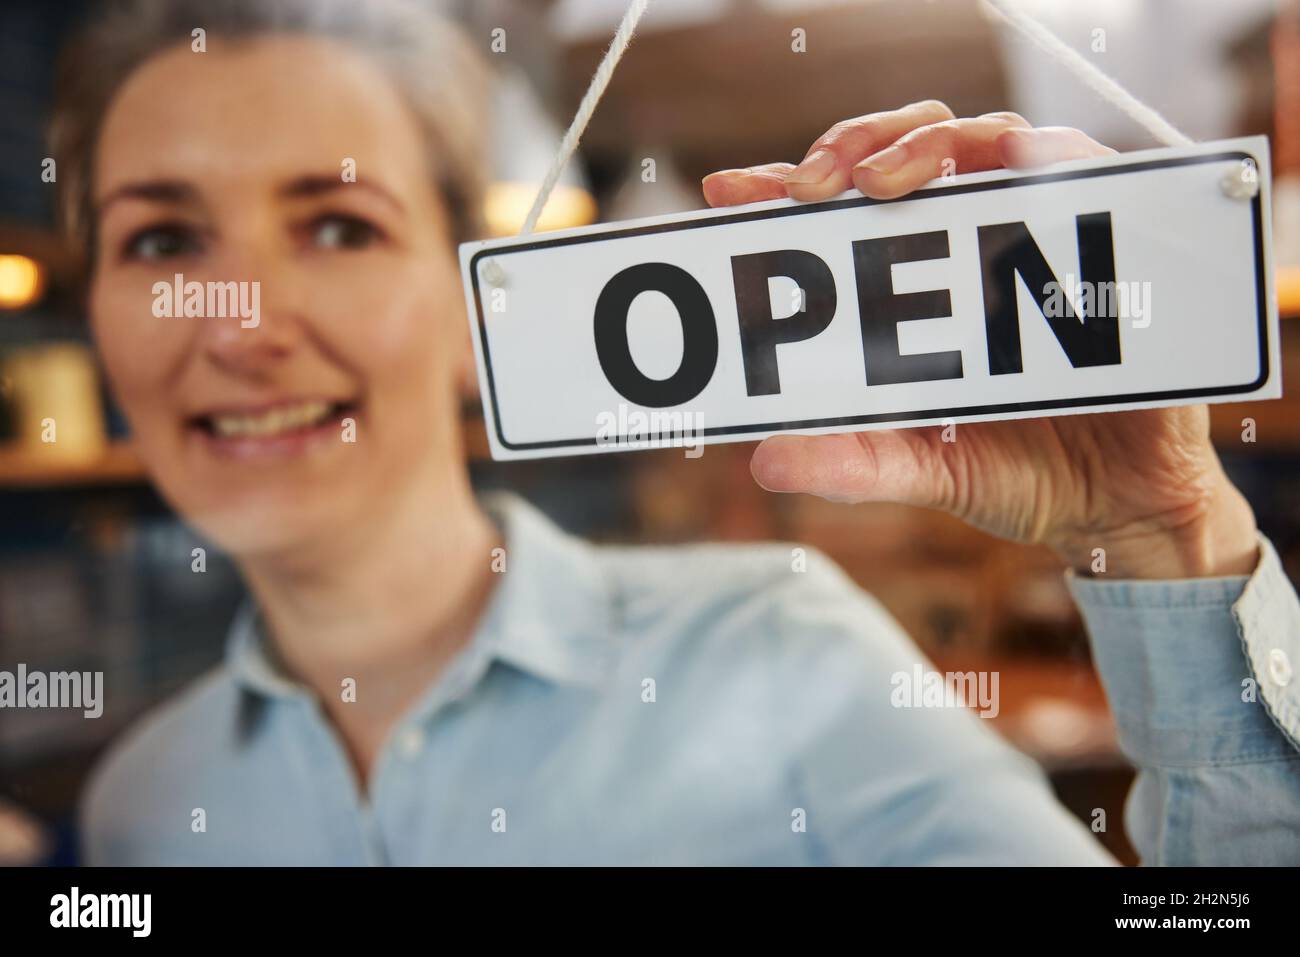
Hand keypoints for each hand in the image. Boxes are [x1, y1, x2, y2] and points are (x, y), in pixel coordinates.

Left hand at [702, 101, 1259, 579]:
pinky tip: (1010, 161)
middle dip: (851, 148)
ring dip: (928, 144)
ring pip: (985, 139)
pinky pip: (1084, 172)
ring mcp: (1038, 237)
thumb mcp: (924, 473)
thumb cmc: (1018, 474)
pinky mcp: (1110, 241)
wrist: (1123, 509)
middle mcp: (970, 248)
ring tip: (881, 181)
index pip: (839, 214)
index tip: (728, 194)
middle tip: (811, 186)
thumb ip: (852, 463)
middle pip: (906, 149)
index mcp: (913, 290)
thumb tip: (764, 461)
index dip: (779, 191)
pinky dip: (1046, 154)